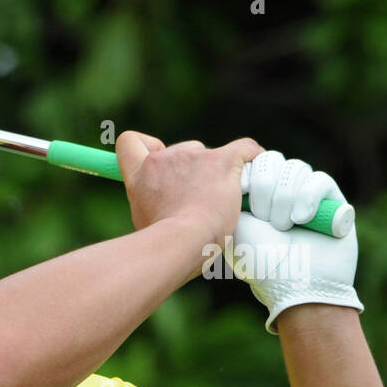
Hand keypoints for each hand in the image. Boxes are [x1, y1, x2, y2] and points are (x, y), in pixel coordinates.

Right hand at [116, 130, 263, 251]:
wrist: (181, 242)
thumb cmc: (164, 244)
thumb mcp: (145, 223)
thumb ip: (154, 204)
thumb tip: (165, 208)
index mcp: (139, 175)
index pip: (130, 142)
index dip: (146, 147)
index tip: (158, 159)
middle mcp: (162, 159)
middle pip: (181, 151)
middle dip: (192, 171)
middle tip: (201, 200)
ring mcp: (193, 156)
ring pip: (211, 155)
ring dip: (218, 173)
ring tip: (223, 202)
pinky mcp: (221, 160)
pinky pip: (245, 149)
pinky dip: (252, 158)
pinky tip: (256, 170)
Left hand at [227, 150, 361, 334]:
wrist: (296, 284)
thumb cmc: (261, 261)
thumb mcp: (236, 226)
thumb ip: (234, 193)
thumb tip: (239, 167)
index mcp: (254, 198)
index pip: (252, 163)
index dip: (249, 176)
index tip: (245, 202)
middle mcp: (280, 194)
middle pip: (273, 161)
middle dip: (265, 187)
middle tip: (264, 218)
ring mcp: (307, 196)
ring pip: (296, 168)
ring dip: (285, 197)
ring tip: (283, 226)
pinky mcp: (333, 201)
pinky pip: (320, 179)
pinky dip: (308, 196)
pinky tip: (301, 219)